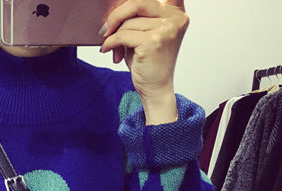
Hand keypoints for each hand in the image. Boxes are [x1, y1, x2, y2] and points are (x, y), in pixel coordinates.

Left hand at [100, 0, 188, 121]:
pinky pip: (123, 35)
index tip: (126, 8)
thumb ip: (136, 18)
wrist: (155, 89)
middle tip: (105, 29)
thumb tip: (113, 11)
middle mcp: (175, 18)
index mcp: (176, 13)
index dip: (136, 1)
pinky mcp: (153, 41)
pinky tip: (108, 49)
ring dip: (114, 35)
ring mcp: (166, 29)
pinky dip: (111, 42)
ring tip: (112, 48)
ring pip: (128, 22)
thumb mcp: (143, 35)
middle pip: (138, 2)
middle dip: (117, 15)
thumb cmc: (148, 63)